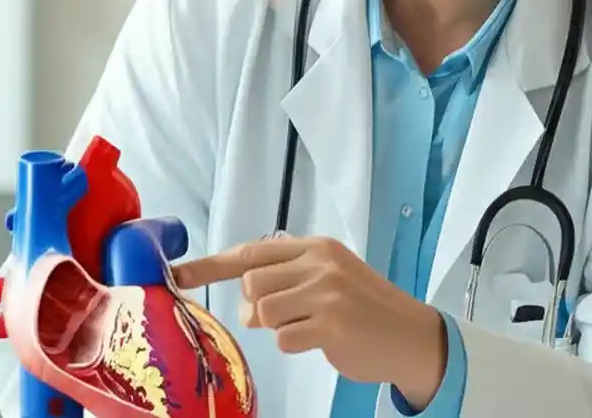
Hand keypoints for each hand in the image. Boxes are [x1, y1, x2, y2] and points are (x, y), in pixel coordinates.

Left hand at [170, 235, 447, 408]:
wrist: (414, 337)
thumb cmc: (364, 309)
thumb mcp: (327, 278)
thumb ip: (284, 279)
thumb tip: (243, 303)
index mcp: (315, 248)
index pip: (250, 253)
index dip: (210, 266)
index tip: (177, 274)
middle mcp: (319, 264)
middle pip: (251, 285)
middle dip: (257, 307)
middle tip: (285, 316)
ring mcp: (326, 293)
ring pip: (263, 312)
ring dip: (278, 327)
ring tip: (307, 326)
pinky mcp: (330, 325)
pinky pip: (284, 338)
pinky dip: (295, 344)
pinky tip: (321, 340)